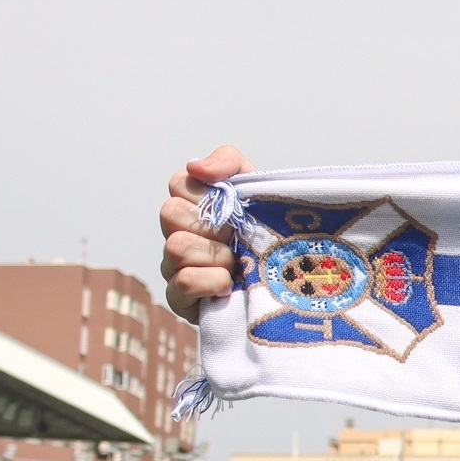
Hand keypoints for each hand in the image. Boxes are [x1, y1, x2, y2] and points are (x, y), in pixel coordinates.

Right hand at [159, 145, 253, 323]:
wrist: (288, 286)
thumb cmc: (270, 237)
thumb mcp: (259, 191)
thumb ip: (229, 162)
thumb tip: (195, 166)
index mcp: (194, 206)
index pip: (179, 183)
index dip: (207, 194)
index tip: (232, 209)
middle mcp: (178, 233)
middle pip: (171, 212)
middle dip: (212, 225)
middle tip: (235, 238)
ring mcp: (174, 266)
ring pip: (176, 246)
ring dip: (215, 255)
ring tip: (236, 264)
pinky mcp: (179, 298)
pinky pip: (183, 282)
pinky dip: (212, 281)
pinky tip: (229, 285)